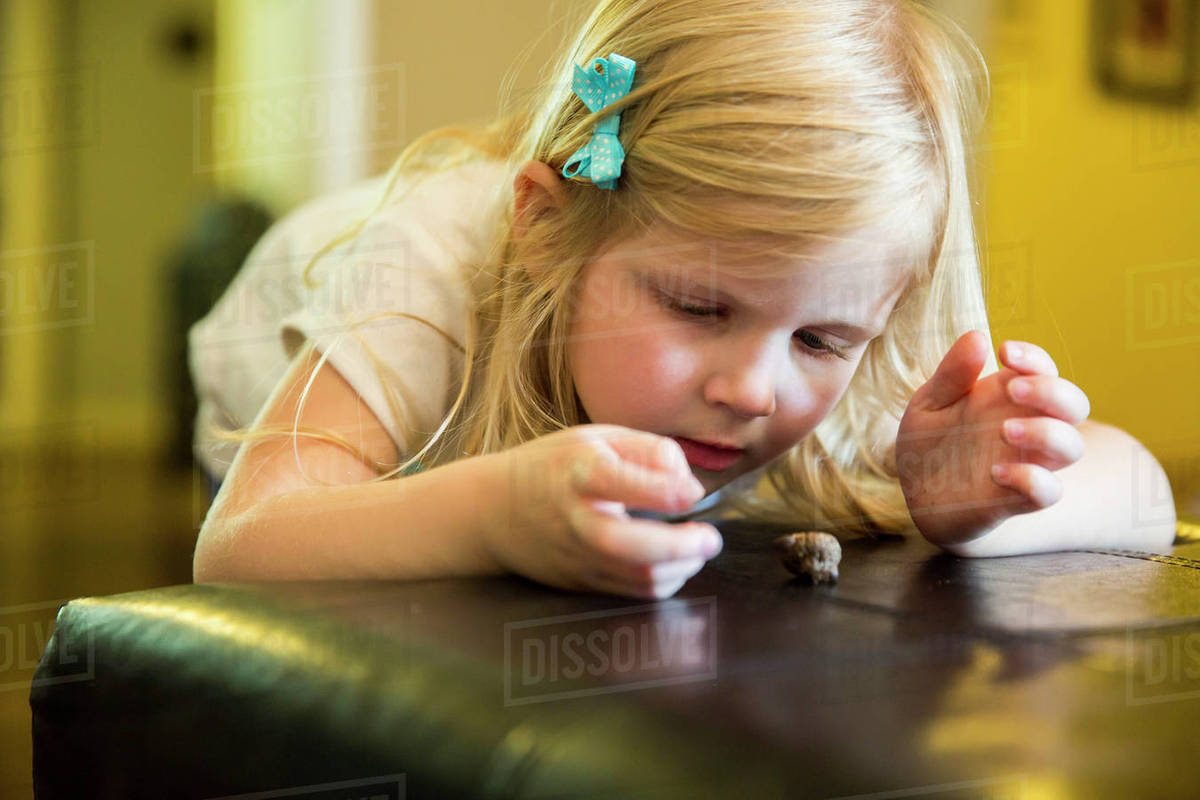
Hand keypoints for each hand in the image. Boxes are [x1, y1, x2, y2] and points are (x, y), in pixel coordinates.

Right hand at [484, 425, 723, 598]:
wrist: (493, 510)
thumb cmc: (553, 467)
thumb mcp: (598, 438)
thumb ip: (649, 451)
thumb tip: (689, 484)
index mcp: (582, 473)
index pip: (636, 484)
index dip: (677, 490)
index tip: (693, 492)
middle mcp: (580, 519)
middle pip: (638, 548)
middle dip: (685, 547)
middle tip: (710, 539)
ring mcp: (579, 556)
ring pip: (642, 578)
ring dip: (682, 567)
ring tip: (695, 549)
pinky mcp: (582, 582)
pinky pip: (634, 592)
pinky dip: (664, 581)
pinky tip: (672, 563)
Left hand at [896, 331, 1089, 547]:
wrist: (913, 494)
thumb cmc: (928, 441)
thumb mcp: (929, 403)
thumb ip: (952, 374)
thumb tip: (978, 337)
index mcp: (1009, 396)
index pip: (1044, 369)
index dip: (1034, 358)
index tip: (1005, 351)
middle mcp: (1028, 426)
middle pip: (1074, 404)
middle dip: (1052, 392)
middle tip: (1014, 388)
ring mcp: (1027, 462)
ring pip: (1071, 446)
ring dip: (1047, 433)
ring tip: (1005, 429)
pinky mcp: (1016, 498)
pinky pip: (1048, 491)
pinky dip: (1032, 480)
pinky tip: (996, 472)